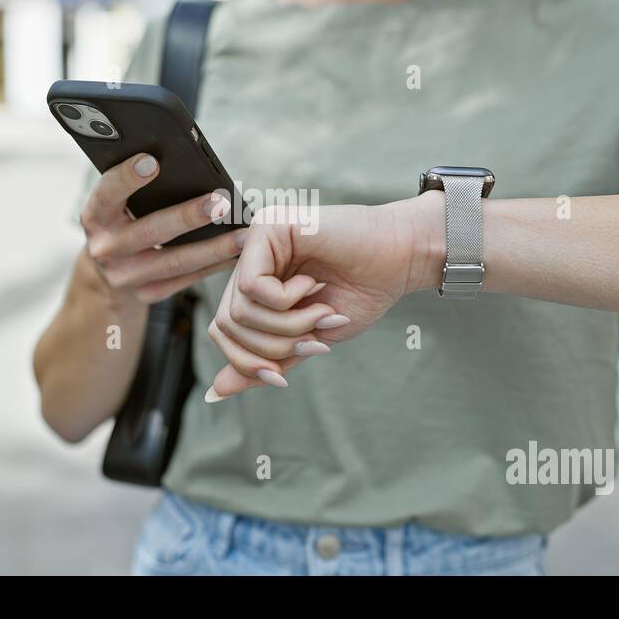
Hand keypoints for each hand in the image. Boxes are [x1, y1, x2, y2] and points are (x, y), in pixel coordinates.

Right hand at [80, 153, 245, 303]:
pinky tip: (235, 254)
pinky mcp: (146, 294)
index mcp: (94, 216)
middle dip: (188, 216)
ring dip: (213, 248)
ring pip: (174, 261)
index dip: (126, 178)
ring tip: (243, 234)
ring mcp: (124, 276)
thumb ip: (138, 185)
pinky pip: (184, 280)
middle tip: (221, 203)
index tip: (152, 161)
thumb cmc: (124, 219)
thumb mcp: (118, 202)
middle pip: (149, 231)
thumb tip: (183, 162)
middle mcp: (104, 248)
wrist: (109, 267)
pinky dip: (212, 266)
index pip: (107, 193)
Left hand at [205, 191, 444, 399]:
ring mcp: (256, 242)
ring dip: (285, 326)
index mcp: (256, 280)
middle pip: (225, 324)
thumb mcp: (308, 338)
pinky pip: (254, 287)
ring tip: (320, 312)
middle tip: (312, 341)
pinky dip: (287, 302)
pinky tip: (313, 285)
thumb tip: (216, 391)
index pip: (223, 330)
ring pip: (238, 310)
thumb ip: (266, 359)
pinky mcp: (267, 227)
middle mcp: (250, 258)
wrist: (402, 257)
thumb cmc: (362, 292)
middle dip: (271, 348)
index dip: (247, 362)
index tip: (282, 377)